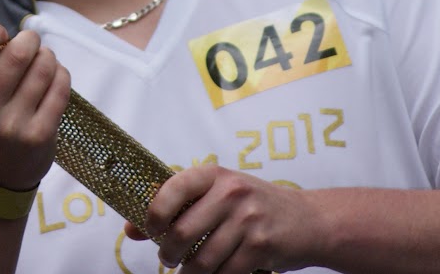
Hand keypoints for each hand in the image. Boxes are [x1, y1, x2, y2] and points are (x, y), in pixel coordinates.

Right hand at [0, 0, 71, 191]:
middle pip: (18, 54)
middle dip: (28, 39)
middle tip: (28, 42)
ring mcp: (13, 128)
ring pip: (44, 67)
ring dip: (47, 55)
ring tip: (41, 59)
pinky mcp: (40, 137)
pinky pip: (61, 88)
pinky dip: (60, 74)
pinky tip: (53, 76)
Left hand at [127, 165, 311, 272]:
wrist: (308, 220)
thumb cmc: (254, 205)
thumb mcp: (218, 194)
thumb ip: (177, 206)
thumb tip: (131, 229)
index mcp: (215, 174)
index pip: (172, 188)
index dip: (153, 214)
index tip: (150, 229)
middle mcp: (231, 193)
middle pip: (182, 233)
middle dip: (168, 253)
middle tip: (169, 257)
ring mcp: (248, 220)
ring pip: (201, 260)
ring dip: (189, 273)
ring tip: (188, 270)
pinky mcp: (261, 247)